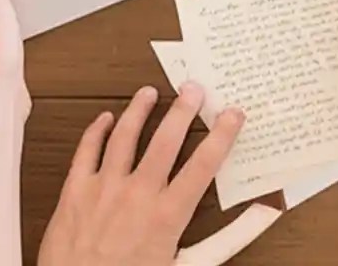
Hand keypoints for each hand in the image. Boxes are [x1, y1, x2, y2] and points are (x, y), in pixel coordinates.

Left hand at [38, 84, 243, 265]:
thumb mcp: (190, 264)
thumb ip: (230, 237)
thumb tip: (263, 216)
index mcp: (168, 214)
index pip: (204, 163)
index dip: (222, 133)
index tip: (233, 113)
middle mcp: (137, 195)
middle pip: (166, 140)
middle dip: (183, 110)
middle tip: (193, 89)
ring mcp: (104, 190)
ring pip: (124, 137)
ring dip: (139, 110)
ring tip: (149, 92)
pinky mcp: (74, 193)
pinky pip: (85, 152)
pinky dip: (96, 131)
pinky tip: (105, 119)